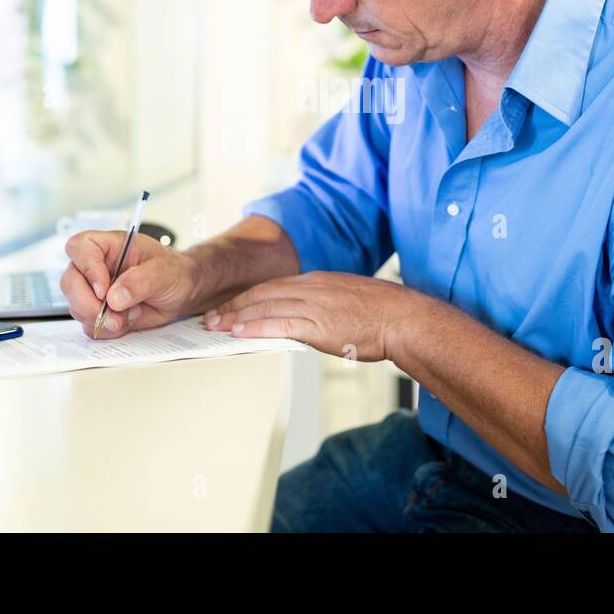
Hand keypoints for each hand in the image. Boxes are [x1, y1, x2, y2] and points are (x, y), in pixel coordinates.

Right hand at [60, 230, 200, 337]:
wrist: (182, 292)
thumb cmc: (174, 272)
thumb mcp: (164, 272)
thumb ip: (140, 281)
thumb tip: (114, 298)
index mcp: (110, 246)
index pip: (80, 247)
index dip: (87, 268)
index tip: (105, 290)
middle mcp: (96, 267)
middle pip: (70, 281)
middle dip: (89, 304)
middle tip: (115, 317)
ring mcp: (94, 290)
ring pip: (76, 307)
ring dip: (101, 319)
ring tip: (132, 314)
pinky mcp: (98, 312)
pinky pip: (88, 325)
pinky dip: (106, 330)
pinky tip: (127, 321)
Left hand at [201, 271, 421, 362]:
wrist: (404, 319)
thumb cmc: (384, 314)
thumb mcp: (350, 300)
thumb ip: (327, 305)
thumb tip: (312, 317)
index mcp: (319, 281)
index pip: (274, 286)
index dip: (248, 297)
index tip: (231, 306)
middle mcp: (312, 288)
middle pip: (262, 293)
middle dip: (233, 306)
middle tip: (210, 317)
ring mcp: (314, 305)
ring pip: (265, 306)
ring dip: (236, 317)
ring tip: (215, 326)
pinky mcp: (318, 324)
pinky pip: (279, 324)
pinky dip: (256, 327)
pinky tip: (239, 333)